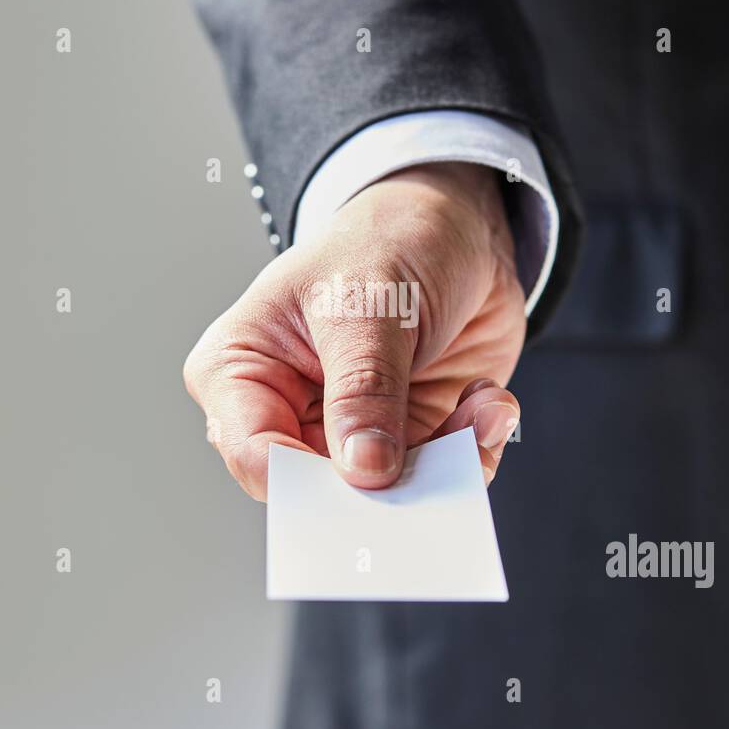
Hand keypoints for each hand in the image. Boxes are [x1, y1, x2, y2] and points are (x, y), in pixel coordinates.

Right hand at [183, 162, 525, 500]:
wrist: (457, 231)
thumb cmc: (385, 243)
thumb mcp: (367, 305)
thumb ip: (363, 390)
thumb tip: (364, 471)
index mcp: (241, 371)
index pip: (254, 454)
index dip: (308, 482)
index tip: (369, 475)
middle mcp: (288, 412)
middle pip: (320, 493)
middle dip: (389, 487)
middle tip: (442, 461)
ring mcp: (351, 433)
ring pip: (388, 497)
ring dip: (449, 462)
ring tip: (483, 409)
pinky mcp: (409, 439)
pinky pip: (439, 478)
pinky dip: (474, 448)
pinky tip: (487, 401)